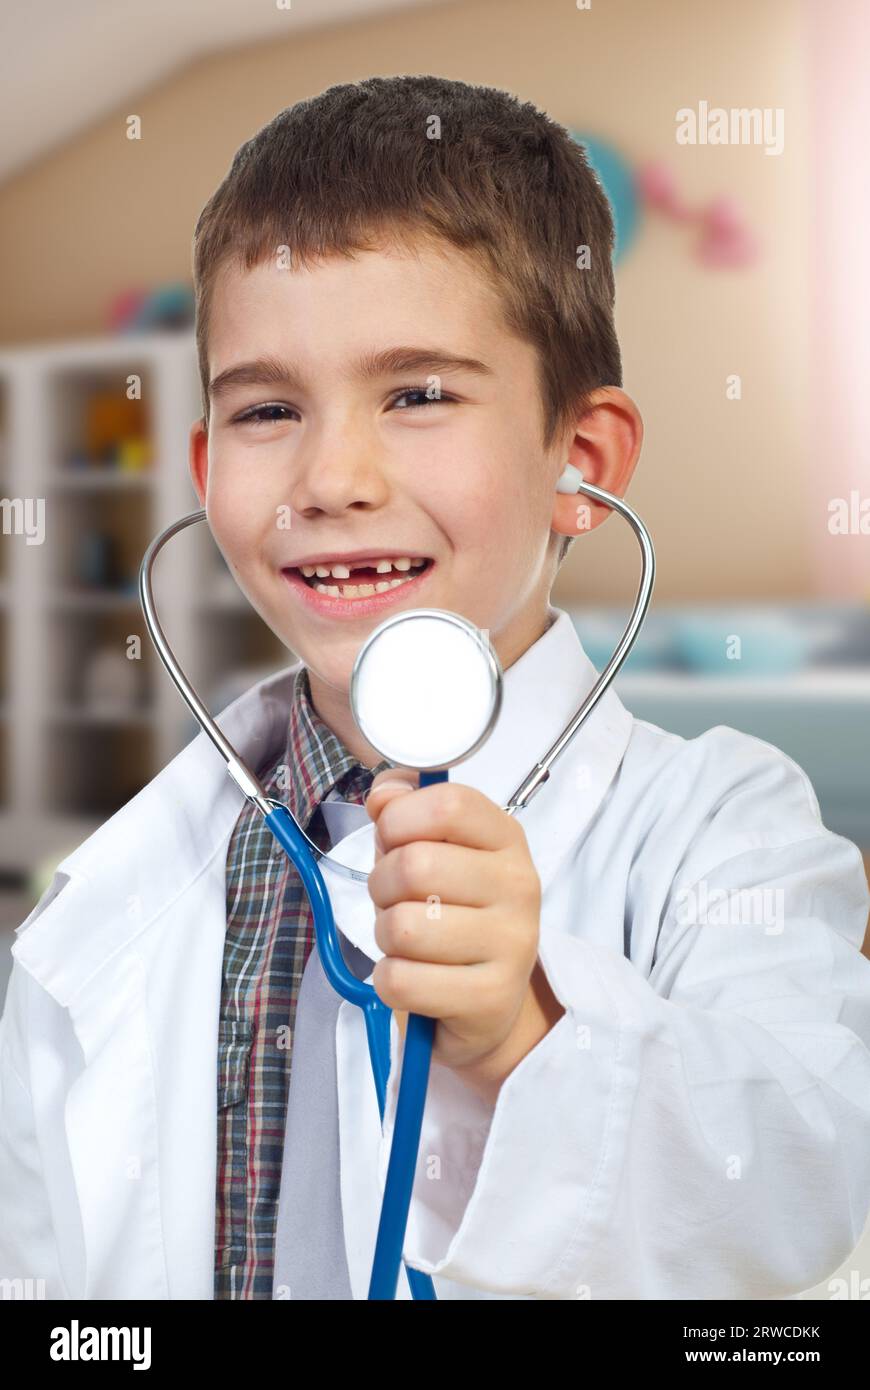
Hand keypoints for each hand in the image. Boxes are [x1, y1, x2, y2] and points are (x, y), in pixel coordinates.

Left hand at [364, 770, 564, 1103]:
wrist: (489, 1001)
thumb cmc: (452, 913)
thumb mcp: (430, 851)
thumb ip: (403, 812)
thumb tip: (383, 794)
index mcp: (506, 839)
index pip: (449, 805)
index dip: (400, 818)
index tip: (393, 838)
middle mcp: (519, 886)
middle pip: (415, 867)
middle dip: (381, 885)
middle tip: (394, 900)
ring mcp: (513, 944)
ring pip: (403, 927)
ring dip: (385, 936)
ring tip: (406, 941)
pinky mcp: (492, 998)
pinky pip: (401, 980)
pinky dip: (389, 981)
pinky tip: (413, 978)